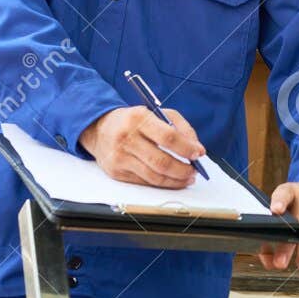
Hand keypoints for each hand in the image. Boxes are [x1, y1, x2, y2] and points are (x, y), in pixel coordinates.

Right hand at [79, 106, 204, 188]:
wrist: (99, 129)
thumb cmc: (134, 120)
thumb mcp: (157, 113)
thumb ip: (180, 127)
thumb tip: (197, 148)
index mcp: (139, 118)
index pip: (167, 137)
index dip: (186, 148)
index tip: (199, 153)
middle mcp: (126, 138)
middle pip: (161, 162)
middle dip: (183, 170)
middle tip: (194, 171)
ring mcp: (120, 157)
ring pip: (154, 177)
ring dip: (175, 180)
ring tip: (187, 178)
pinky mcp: (116, 172)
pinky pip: (144, 182)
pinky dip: (162, 184)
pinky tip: (172, 180)